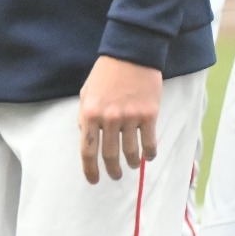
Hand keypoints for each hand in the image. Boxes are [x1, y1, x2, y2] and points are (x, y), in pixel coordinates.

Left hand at [77, 55, 162, 183]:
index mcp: (89, 113)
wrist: (131, 55)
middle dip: (112, 170)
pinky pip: (149, 142)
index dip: (90, 168)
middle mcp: (108, 119)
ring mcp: (130, 118)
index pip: (87, 149)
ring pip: (131, 151)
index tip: (94, 180)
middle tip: (115, 176)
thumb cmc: (106, 74)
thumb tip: (86, 137)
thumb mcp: (86, 92)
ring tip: (132, 165)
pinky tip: (148, 156)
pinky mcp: (149, 115)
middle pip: (110, 155)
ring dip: (131, 163)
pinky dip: (149, 153)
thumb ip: (85, 116)